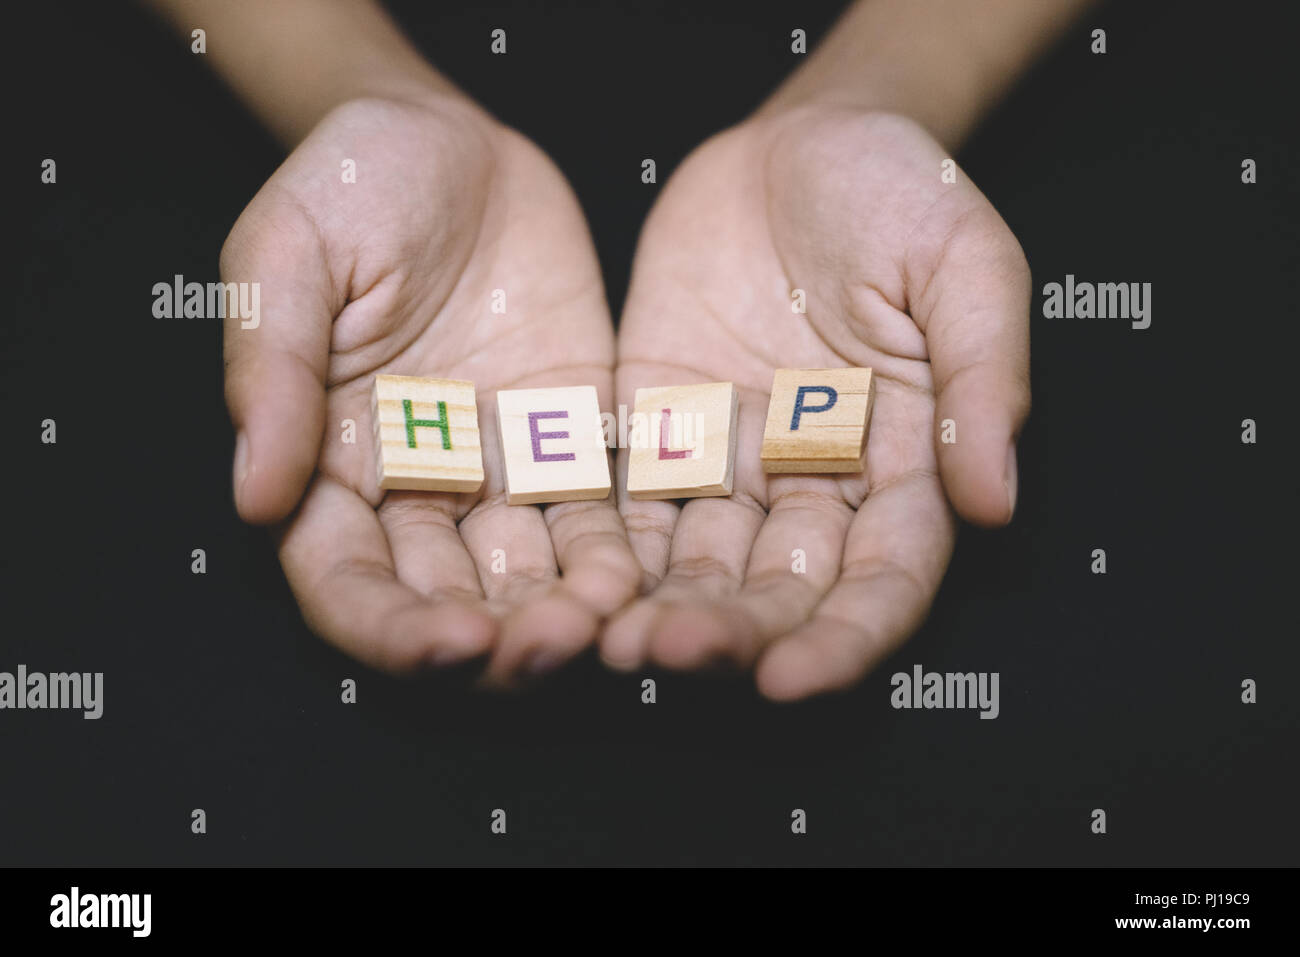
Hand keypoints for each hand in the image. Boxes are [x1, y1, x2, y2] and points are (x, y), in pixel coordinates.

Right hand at [221, 93, 637, 679]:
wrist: (451, 140)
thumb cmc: (348, 184)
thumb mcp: (286, 255)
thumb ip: (275, 373)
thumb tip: (253, 499)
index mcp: (325, 461)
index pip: (346, 580)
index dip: (391, 627)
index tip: (451, 643)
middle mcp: (413, 487)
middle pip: (447, 599)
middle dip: (498, 640)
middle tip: (553, 647)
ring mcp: (495, 471)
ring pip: (528, 574)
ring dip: (566, 614)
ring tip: (609, 626)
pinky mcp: (568, 440)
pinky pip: (594, 516)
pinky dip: (617, 555)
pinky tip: (647, 578)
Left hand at [603, 106, 1030, 699]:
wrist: (801, 144)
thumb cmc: (903, 192)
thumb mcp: (966, 264)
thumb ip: (980, 376)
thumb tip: (993, 499)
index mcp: (905, 460)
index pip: (883, 577)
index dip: (843, 636)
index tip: (794, 679)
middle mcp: (817, 481)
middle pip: (781, 585)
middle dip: (735, 632)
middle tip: (677, 655)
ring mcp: (734, 461)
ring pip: (699, 561)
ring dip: (659, 607)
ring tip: (613, 641)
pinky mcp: (661, 430)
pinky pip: (631, 502)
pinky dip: (606, 547)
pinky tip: (573, 580)